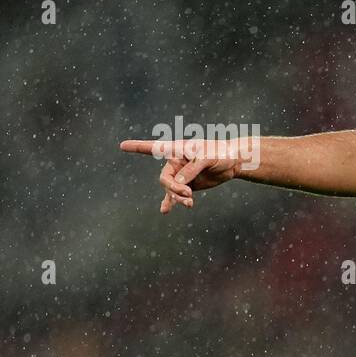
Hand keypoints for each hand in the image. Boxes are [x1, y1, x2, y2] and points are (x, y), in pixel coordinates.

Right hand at [120, 138, 245, 213]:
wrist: (233, 162)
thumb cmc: (220, 152)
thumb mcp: (206, 158)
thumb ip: (191, 170)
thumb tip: (178, 184)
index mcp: (176, 150)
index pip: (153, 148)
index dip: (137, 147)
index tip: (122, 146)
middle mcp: (175, 163)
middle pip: (164, 179)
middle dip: (173, 189)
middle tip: (188, 194)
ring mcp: (181, 175)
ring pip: (171, 190)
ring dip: (178, 198)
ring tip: (190, 204)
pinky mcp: (188, 185)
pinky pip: (175, 196)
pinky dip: (171, 203)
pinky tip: (165, 211)